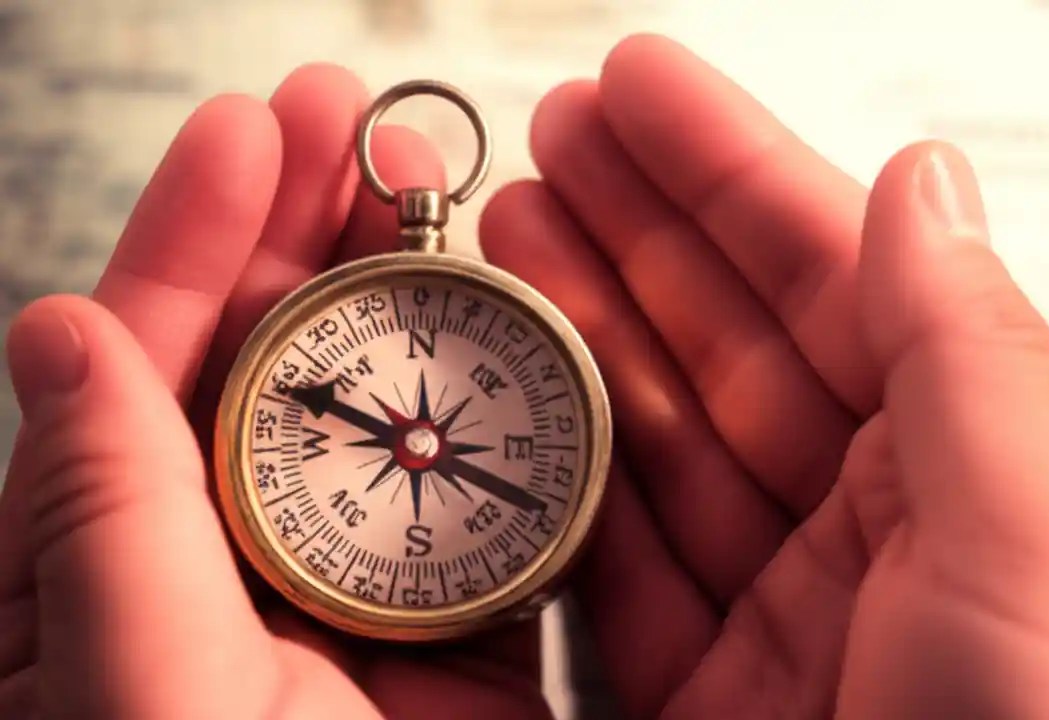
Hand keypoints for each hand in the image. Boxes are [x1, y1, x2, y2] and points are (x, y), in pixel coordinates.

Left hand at [1, 66, 550, 717]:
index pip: (150, 366)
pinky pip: (495, 492)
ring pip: (394, 410)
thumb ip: (101, 523)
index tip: (256, 128)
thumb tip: (58, 333)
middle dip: (315, 229)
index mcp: (126, 569)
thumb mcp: (145, 692)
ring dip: (424, 298)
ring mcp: (367, 585)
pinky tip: (536, 334)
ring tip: (450, 197)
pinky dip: (520, 408)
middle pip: (279, 360)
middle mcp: (245, 560)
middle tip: (361, 125)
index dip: (200, 237)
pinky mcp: (474, 627)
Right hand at [478, 35, 1048, 717]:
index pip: (844, 281)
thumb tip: (920, 179)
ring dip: (581, 337)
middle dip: (638, 231)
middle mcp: (892, 545)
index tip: (636, 84)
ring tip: (505, 241)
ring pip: (663, 445)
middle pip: (736, 345)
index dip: (732, 171)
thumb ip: (972, 356)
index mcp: (994, 483)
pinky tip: (508, 409)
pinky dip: (553, 486)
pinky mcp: (703, 713)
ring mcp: (790, 630)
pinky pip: (613, 571)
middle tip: (547, 143)